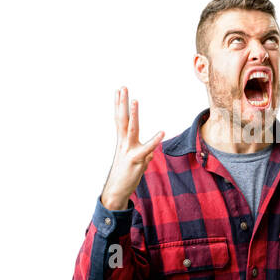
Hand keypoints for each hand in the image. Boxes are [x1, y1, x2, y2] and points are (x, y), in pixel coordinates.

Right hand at [100, 86, 164, 211]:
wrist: (116, 191)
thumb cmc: (126, 175)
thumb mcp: (137, 160)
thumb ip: (145, 152)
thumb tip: (152, 151)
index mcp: (122, 141)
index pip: (120, 119)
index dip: (119, 104)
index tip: (119, 91)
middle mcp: (123, 143)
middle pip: (122, 119)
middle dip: (122, 103)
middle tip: (123, 88)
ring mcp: (128, 151)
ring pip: (131, 130)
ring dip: (133, 115)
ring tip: (135, 101)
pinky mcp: (136, 160)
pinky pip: (147, 149)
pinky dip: (154, 141)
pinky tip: (162, 133)